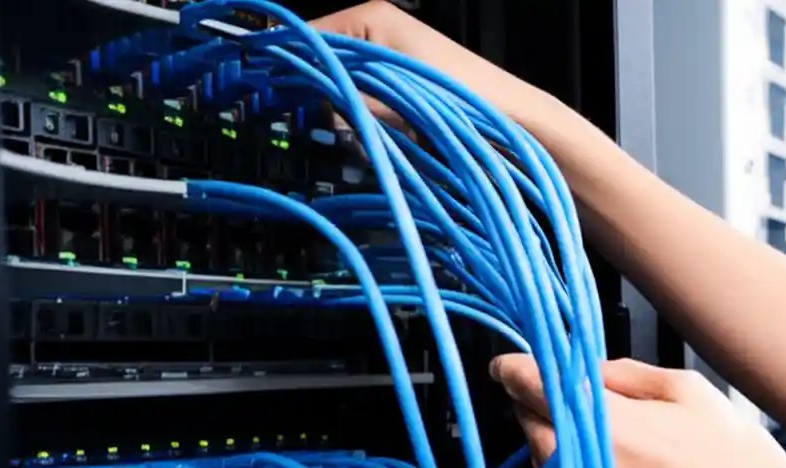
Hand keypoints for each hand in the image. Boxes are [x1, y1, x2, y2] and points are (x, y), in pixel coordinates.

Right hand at [312, 2, 562, 130]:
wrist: (513, 119)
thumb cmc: (463, 94)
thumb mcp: (392, 87)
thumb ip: (342, 83)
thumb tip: (301, 86)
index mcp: (370, 16)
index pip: (307, 34)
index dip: (288, 64)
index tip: (272, 94)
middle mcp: (376, 32)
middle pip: (322, 64)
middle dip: (322, 94)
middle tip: (331, 119)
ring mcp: (388, 62)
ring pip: (342, 89)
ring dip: (347, 114)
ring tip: (368, 128)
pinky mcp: (400, 90)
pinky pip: (365, 104)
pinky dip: (367, 121)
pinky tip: (381, 134)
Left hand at [490, 354, 785, 467]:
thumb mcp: (692, 393)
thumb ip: (629, 374)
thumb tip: (592, 369)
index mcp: (602, 423)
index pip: (526, 386)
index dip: (513, 367)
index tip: (510, 361)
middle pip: (527, 423)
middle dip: (538, 402)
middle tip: (568, 388)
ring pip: (544, 459)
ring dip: (557, 438)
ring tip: (608, 428)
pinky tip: (621, 464)